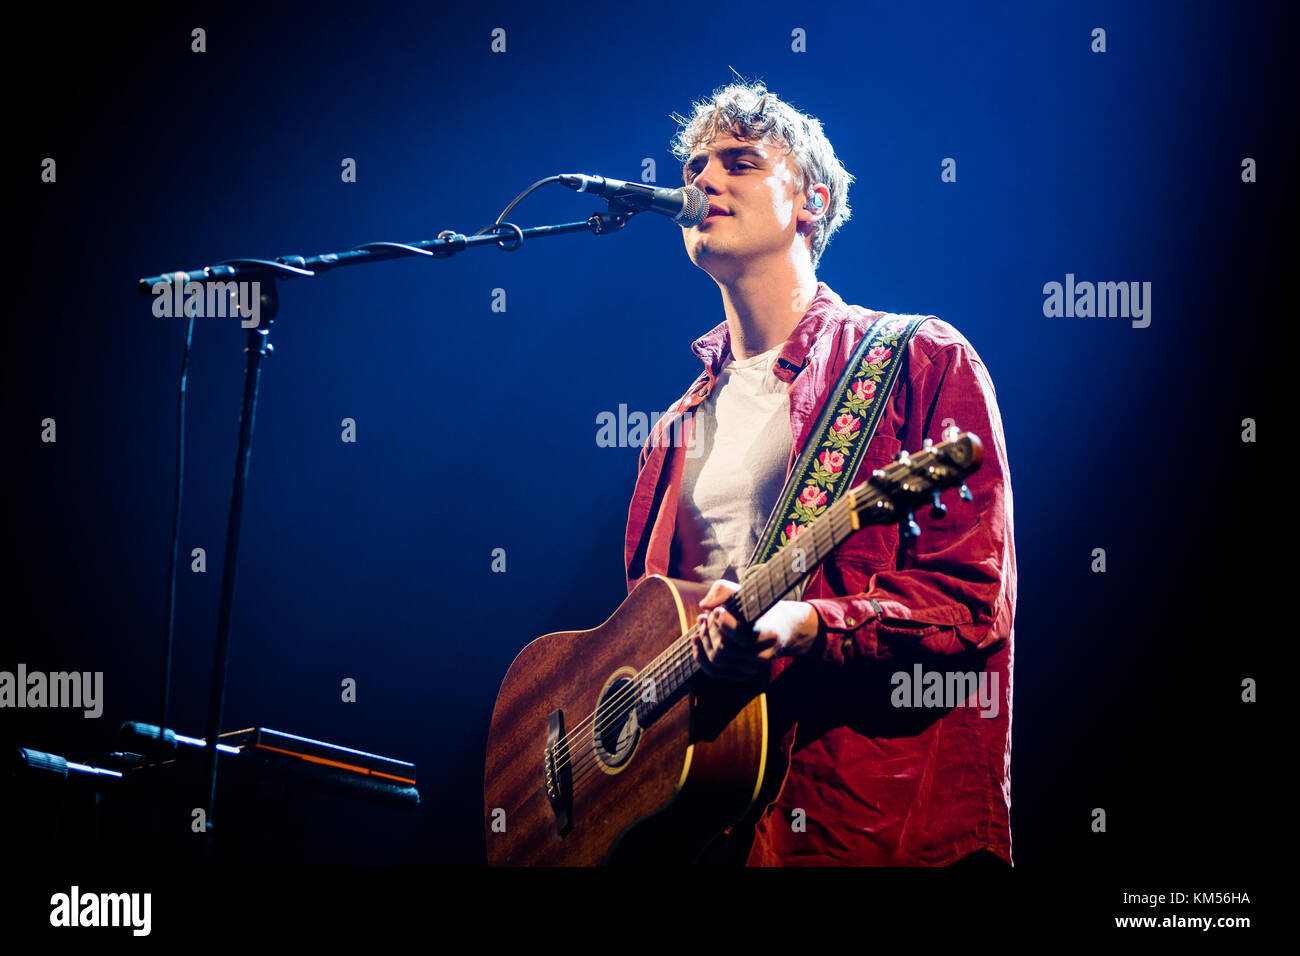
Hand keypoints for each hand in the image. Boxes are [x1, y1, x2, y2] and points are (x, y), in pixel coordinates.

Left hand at [693, 579, 823, 680]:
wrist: (781, 628)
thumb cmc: (761, 607)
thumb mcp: (748, 592)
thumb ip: (725, 590)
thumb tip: (704, 605)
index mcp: (769, 634)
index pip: (742, 636)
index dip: (724, 623)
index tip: (718, 610)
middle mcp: (763, 654)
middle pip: (724, 648)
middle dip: (710, 629)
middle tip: (707, 615)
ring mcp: (753, 667)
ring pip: (717, 659)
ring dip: (704, 639)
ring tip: (703, 623)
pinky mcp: (742, 674)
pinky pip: (715, 671)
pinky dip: (701, 657)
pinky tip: (696, 640)